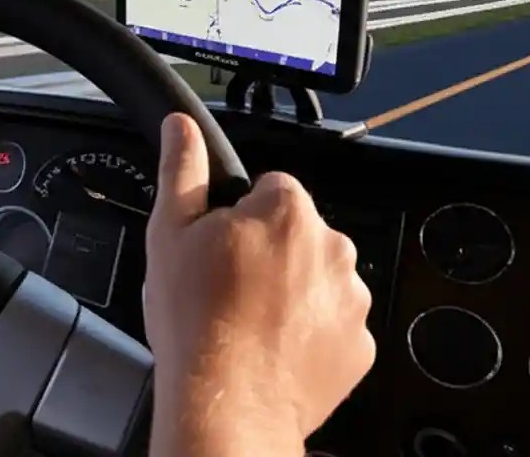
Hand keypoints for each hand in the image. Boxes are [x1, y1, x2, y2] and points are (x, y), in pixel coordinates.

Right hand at [143, 113, 374, 456]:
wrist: (227, 401)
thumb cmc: (197, 321)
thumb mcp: (170, 232)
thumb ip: (183, 170)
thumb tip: (183, 128)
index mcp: (287, 211)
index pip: (270, 189)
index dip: (238, 216)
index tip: (220, 246)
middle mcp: (332, 247)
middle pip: (298, 233)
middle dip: (269, 252)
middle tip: (228, 286)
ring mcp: (351, 299)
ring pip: (318, 279)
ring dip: (292, 291)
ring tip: (248, 321)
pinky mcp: (360, 345)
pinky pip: (334, 325)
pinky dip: (310, 333)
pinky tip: (273, 347)